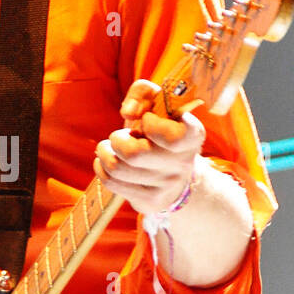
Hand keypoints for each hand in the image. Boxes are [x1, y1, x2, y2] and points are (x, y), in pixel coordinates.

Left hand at [93, 79, 204, 215]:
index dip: (150, 124)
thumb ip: (143, 92)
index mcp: (191, 137)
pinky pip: (111, 182)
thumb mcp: (158, 106)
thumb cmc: (161, 132)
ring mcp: (166, 186)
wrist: (176, 175)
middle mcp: (181, 164)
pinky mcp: (149, 201)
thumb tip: (128, 111)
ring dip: (104, 152)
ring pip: (117, 169)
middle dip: (118, 139)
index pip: (172, 136)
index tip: (146, 120)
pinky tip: (107, 162)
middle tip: (122, 136)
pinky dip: (101, 167)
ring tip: (110, 148)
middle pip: (133, 154)